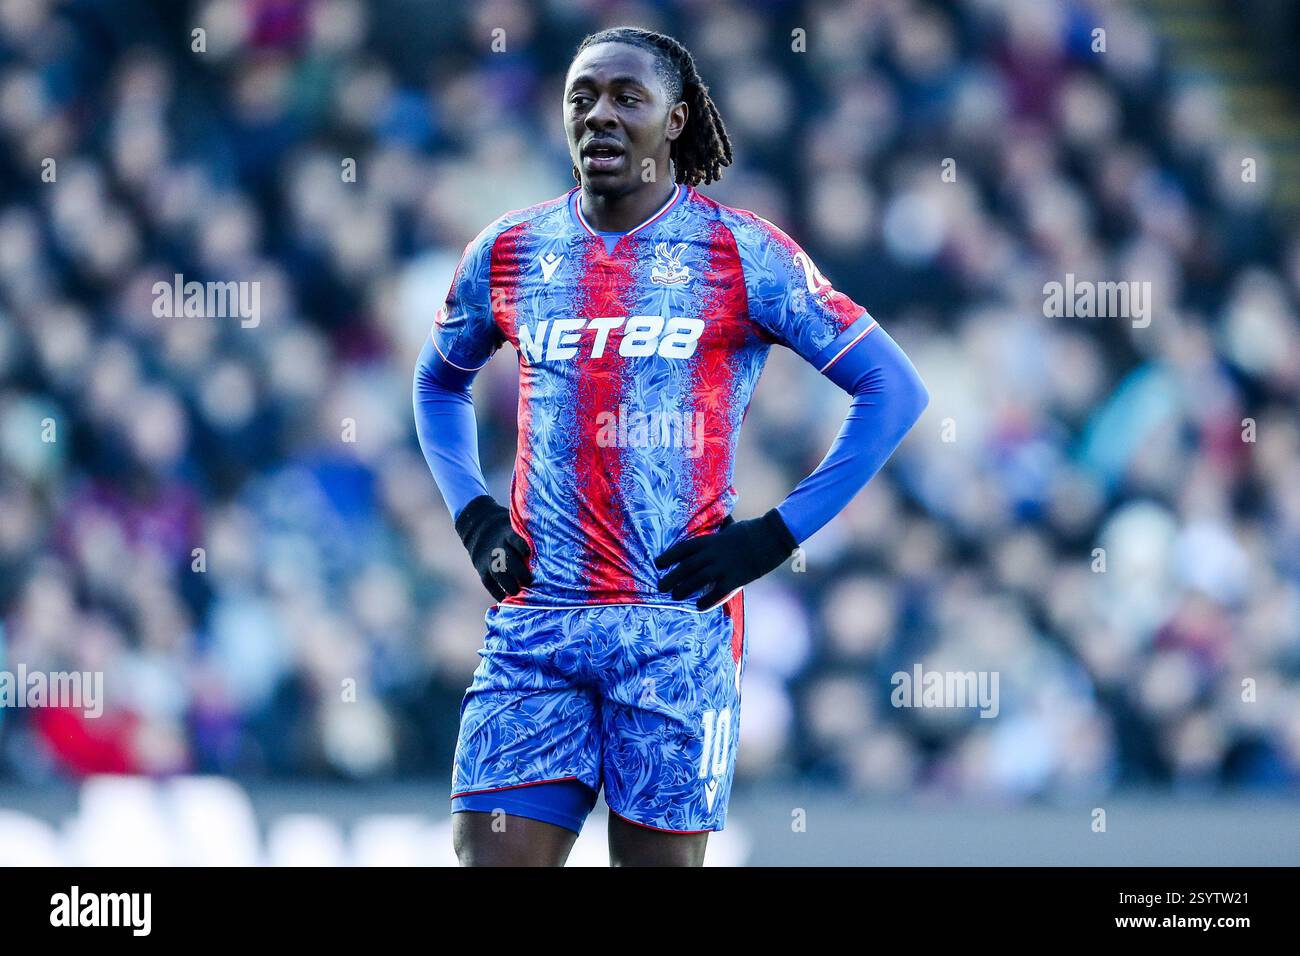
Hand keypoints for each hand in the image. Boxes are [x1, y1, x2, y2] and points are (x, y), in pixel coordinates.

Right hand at [455, 495, 532, 600]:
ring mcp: (488, 558)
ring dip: (507, 583)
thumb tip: (557, 547)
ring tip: (517, 593)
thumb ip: (529, 538)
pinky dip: (496, 591)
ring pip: (497, 572)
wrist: (479, 528)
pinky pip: (488, 582)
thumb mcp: (516, 528)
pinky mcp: (481, 569)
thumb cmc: (508, 532)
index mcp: (508, 534)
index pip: (514, 539)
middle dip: (518, 571)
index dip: (522, 546)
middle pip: (507, 559)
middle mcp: (498, 546)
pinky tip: (505, 599)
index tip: (529, 553)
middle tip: (529, 581)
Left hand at [654, 509, 797, 609]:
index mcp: (711, 541)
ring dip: (684, 589)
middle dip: (672, 577)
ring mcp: (723, 567)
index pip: (684, 549)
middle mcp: (713, 554)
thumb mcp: (731, 527)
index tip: (658, 564)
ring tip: (675, 596)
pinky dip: (706, 601)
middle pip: (686, 567)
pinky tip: (698, 607)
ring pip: (697, 581)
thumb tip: (719, 518)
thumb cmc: (752, 531)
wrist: (772, 537)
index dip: (669, 556)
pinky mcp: (735, 579)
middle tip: (660, 586)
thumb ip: (721, 527)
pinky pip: (716, 593)